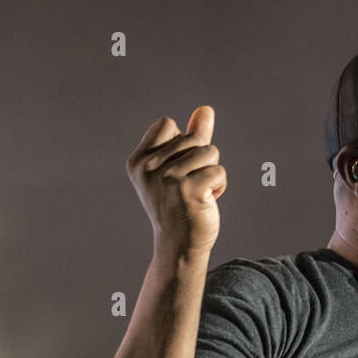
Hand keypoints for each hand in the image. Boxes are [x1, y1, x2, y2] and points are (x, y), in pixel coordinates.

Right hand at [126, 105, 225, 258]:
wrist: (180, 247)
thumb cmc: (179, 208)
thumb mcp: (180, 168)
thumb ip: (192, 137)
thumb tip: (206, 110)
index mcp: (139, 161)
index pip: (167, 124)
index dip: (180, 143)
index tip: (175, 170)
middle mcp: (149, 168)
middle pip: (193, 138)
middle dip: (200, 160)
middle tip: (188, 188)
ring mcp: (168, 179)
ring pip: (209, 152)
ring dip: (211, 172)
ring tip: (198, 193)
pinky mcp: (189, 189)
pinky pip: (219, 171)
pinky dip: (219, 186)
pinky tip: (206, 201)